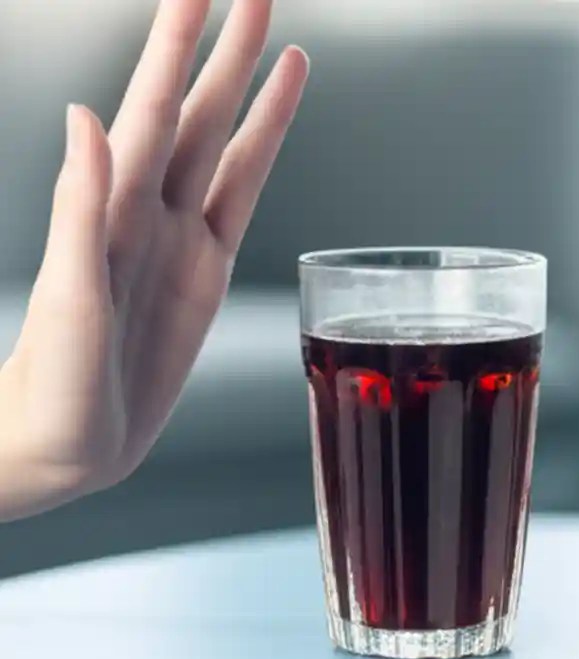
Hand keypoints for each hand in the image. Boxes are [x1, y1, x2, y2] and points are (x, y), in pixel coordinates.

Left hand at [0, 0, 307, 520]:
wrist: (62, 449)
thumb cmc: (50, 387)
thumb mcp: (65, 301)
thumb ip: (78, 208)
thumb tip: (91, 117)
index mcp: (110, 212)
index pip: (151, 110)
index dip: (174, 50)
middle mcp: (149, 214)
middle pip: (195, 115)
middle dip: (225, 53)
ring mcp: (179, 241)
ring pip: (224, 150)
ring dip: (252, 97)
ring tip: (287, 48)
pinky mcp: (204, 275)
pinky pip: (240, 203)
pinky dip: (258, 159)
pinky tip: (266, 127)